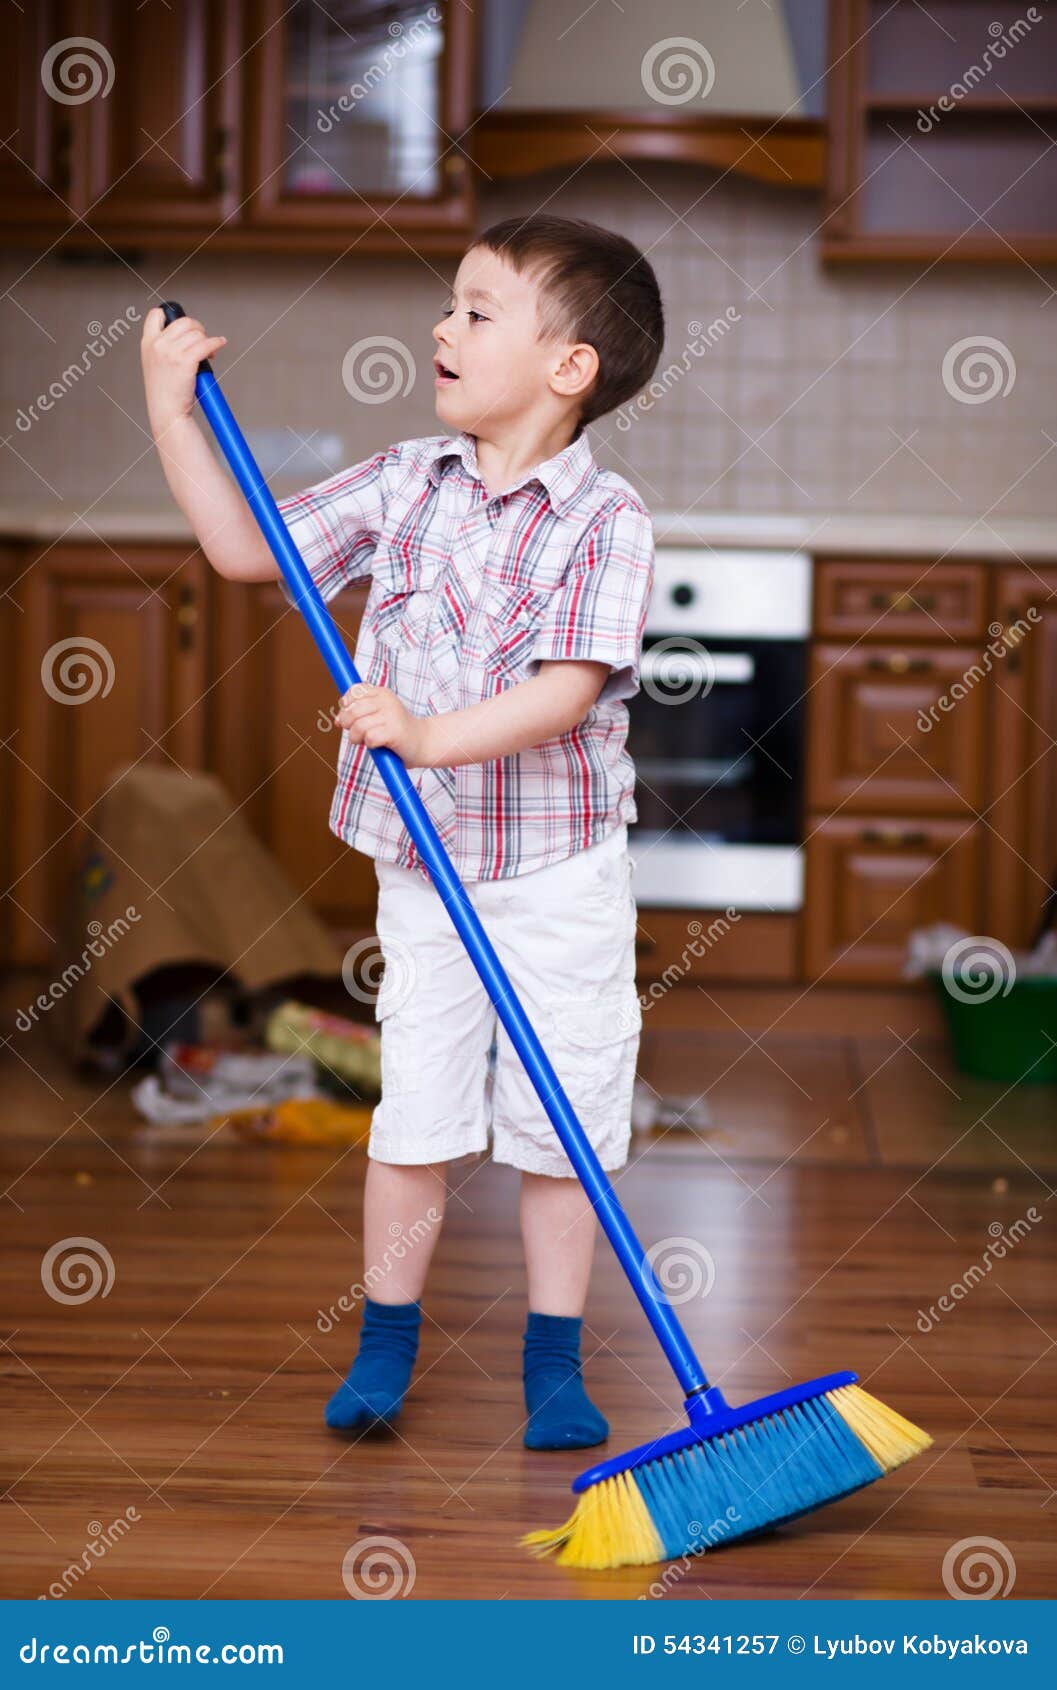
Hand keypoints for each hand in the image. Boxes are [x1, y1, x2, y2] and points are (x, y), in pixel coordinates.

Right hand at [141, 307, 227, 433]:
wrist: (167, 413)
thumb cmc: (165, 393)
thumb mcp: (156, 364)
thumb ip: (164, 348)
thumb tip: (187, 336)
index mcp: (147, 343)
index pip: (156, 314)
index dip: (173, 315)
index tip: (185, 328)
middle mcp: (157, 344)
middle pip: (184, 321)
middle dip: (197, 328)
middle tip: (203, 341)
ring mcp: (170, 352)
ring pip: (197, 333)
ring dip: (207, 340)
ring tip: (209, 353)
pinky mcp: (185, 361)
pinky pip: (206, 344)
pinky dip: (217, 342)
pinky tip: (220, 344)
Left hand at [335, 684, 429, 765]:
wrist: (424, 743)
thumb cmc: (397, 731)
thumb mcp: (378, 715)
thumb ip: (359, 712)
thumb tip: (336, 719)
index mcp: (382, 693)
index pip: (354, 691)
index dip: (346, 706)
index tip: (351, 717)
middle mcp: (387, 700)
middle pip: (352, 709)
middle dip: (346, 724)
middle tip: (355, 734)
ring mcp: (392, 715)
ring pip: (358, 725)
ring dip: (357, 738)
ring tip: (366, 741)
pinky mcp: (395, 731)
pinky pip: (369, 738)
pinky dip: (370, 744)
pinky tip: (379, 745)